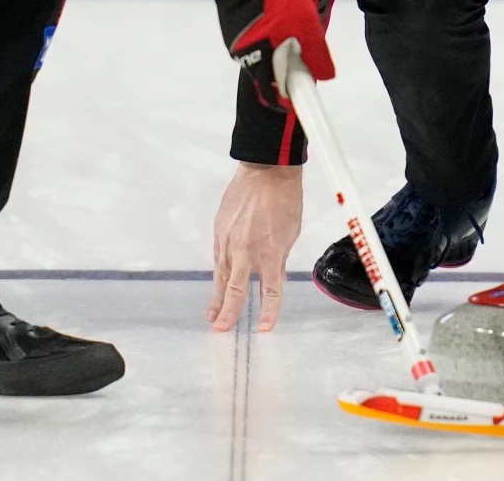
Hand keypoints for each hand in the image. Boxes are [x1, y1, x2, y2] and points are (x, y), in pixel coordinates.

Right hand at [201, 0, 331, 108]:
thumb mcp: (306, 27)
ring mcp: (234, 41)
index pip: (273, 95)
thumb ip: (315, 55)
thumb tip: (325, 77)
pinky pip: (253, 41)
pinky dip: (267, 37)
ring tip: (292, 30)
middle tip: (303, 55)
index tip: (303, 96)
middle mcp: (243, 57)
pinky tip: (277, 19)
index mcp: (260, 63)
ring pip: (261, 57)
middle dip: (286, 71)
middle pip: (267, 76)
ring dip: (277, 51)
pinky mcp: (232, 26)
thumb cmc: (278, 0)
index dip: (290, 98)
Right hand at [209, 161, 303, 330]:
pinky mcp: (219, 231)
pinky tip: (216, 285)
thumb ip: (280, 258)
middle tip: (221, 330)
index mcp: (270, 252)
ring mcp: (229, 241)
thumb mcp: (291, 233)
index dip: (269, 312)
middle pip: (236, 289)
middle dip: (228, 312)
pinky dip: (218, 273)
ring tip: (212, 316)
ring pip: (221, 276)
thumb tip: (275, 276)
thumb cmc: (285, 199)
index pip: (270, 291)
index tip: (266, 329)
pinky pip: (218, 257)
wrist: (266, 171)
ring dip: (217, 298)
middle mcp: (247, 250)